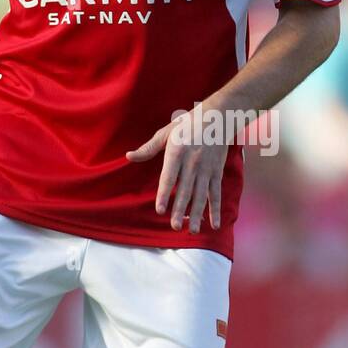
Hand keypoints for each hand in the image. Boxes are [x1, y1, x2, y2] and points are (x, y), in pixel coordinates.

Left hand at [126, 105, 226, 233]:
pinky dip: (216, 209)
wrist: (218, 117)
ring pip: (201, 195)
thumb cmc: (188, 124)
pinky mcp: (216, 172)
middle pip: (185, 190)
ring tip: (193, 230)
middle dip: (181, 210)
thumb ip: (148, 148)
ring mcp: (206, 169)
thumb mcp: (166, 132)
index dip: (164, 194)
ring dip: (198, 214)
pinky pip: (216, 193)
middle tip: (175, 226)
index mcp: (177, 153)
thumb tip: (129, 156)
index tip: (159, 210)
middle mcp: (192, 163)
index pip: (169, 177)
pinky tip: (214, 224)